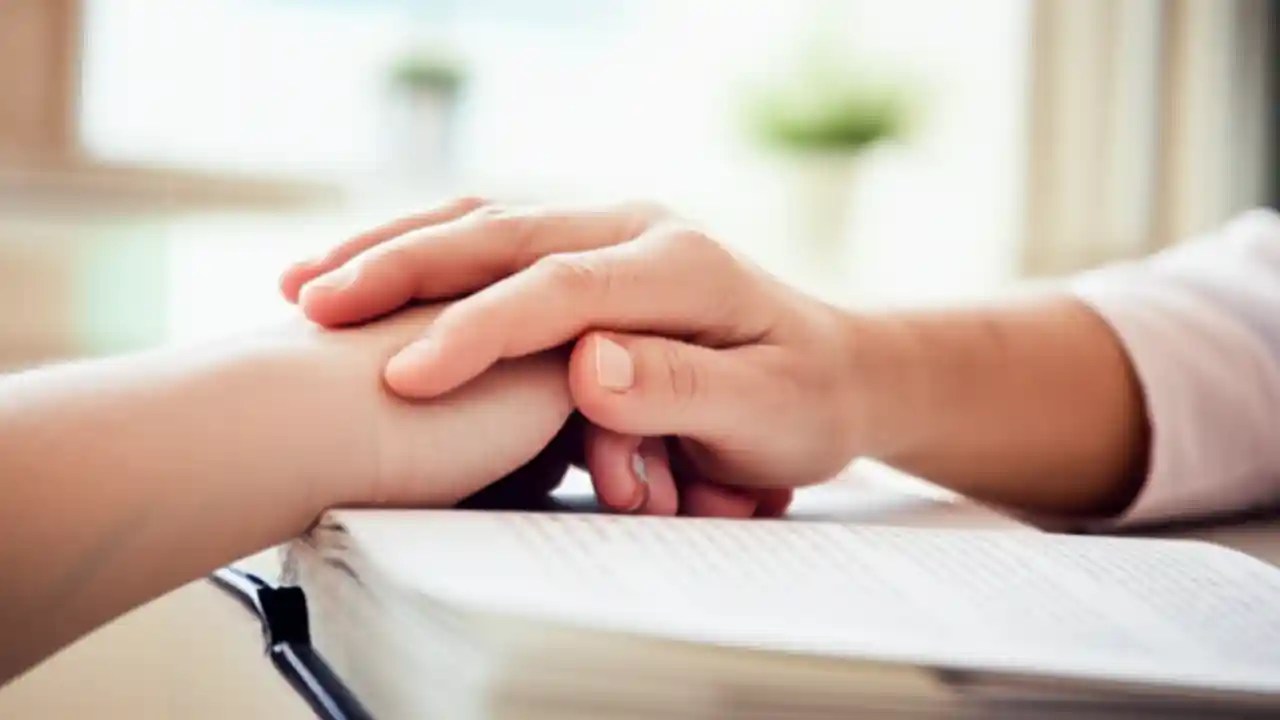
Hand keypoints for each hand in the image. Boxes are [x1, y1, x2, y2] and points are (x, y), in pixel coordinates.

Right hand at [281, 200, 866, 514]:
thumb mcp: (763, 410)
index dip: (480, 329)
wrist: (836, 370)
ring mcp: (606, 231)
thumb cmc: (801, 401)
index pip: (562, 290)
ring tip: (308, 285)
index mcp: (680, 264)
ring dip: (395, 250)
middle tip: (317, 305)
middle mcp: (635, 228)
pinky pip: (489, 241)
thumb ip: (681, 388)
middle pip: (505, 235)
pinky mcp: (584, 250)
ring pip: (484, 225)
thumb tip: (589, 365)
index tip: (408, 377)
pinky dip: (422, 253)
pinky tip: (362, 268)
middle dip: (405, 269)